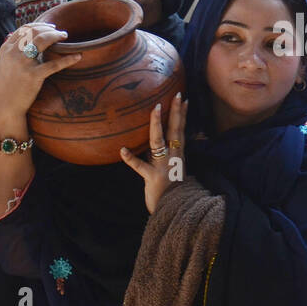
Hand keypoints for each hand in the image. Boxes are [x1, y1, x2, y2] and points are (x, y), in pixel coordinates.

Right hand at [0, 24, 83, 118]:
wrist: (5, 106)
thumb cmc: (7, 85)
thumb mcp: (4, 64)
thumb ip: (13, 50)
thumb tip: (24, 38)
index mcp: (6, 49)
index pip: (24, 29)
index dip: (39, 25)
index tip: (50, 27)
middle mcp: (13, 53)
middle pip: (34, 32)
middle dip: (50, 29)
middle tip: (61, 33)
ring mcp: (23, 64)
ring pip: (42, 41)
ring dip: (56, 36)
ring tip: (65, 37)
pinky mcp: (33, 76)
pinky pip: (54, 64)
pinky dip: (68, 59)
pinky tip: (78, 56)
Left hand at [120, 93, 185, 213]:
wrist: (175, 210)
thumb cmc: (171, 190)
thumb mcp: (171, 169)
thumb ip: (165, 155)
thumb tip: (158, 141)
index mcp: (178, 154)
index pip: (180, 130)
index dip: (182, 115)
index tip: (184, 99)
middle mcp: (173, 157)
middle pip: (174, 131)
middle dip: (176, 112)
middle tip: (177, 95)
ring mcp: (163, 166)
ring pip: (159, 142)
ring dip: (157, 125)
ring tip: (155, 109)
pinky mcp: (152, 178)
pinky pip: (141, 167)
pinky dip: (131, 159)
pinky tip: (122, 150)